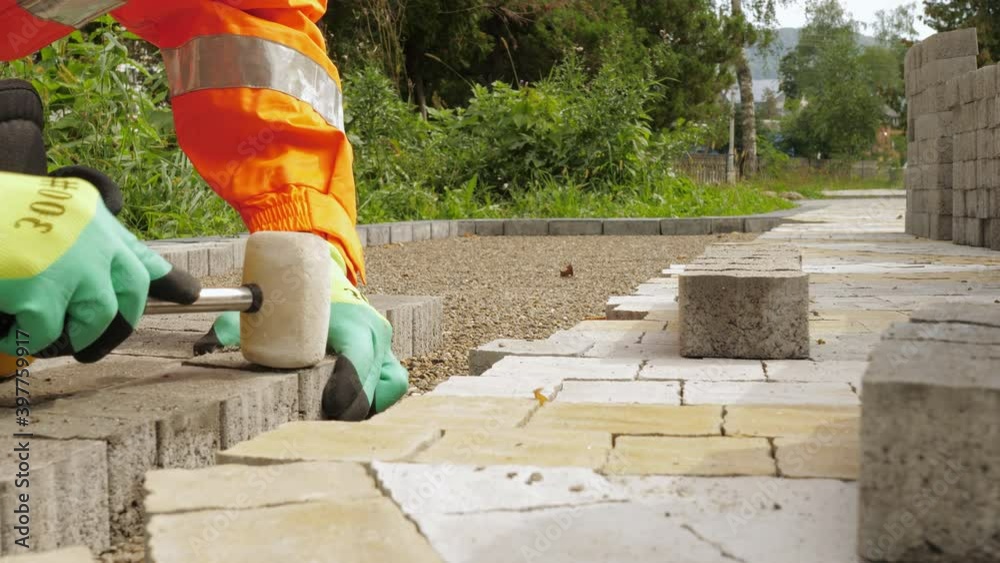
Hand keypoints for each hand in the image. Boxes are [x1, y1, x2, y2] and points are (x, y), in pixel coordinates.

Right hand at [0, 170, 200, 361]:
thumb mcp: (43, 216)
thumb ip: (85, 242)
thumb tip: (142, 276)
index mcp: (88, 215)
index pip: (139, 255)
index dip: (166, 280)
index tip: (192, 294)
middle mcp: (91, 236)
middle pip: (128, 297)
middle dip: (111, 327)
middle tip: (87, 346)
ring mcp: (70, 264)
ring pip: (94, 322)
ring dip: (66, 336)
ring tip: (37, 330)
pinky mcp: (40, 292)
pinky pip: (44, 334)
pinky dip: (19, 338)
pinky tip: (3, 325)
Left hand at [195, 243, 408, 420]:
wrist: (326, 277)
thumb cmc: (297, 295)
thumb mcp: (269, 306)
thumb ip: (236, 325)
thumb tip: (205, 346)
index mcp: (351, 320)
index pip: (359, 357)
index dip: (349, 385)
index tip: (331, 406)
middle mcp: (375, 334)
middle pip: (372, 386)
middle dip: (347, 411)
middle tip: (316, 428)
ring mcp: (386, 349)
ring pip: (385, 392)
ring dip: (360, 409)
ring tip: (328, 420)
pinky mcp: (389, 361)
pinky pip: (391, 389)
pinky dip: (374, 403)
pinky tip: (347, 412)